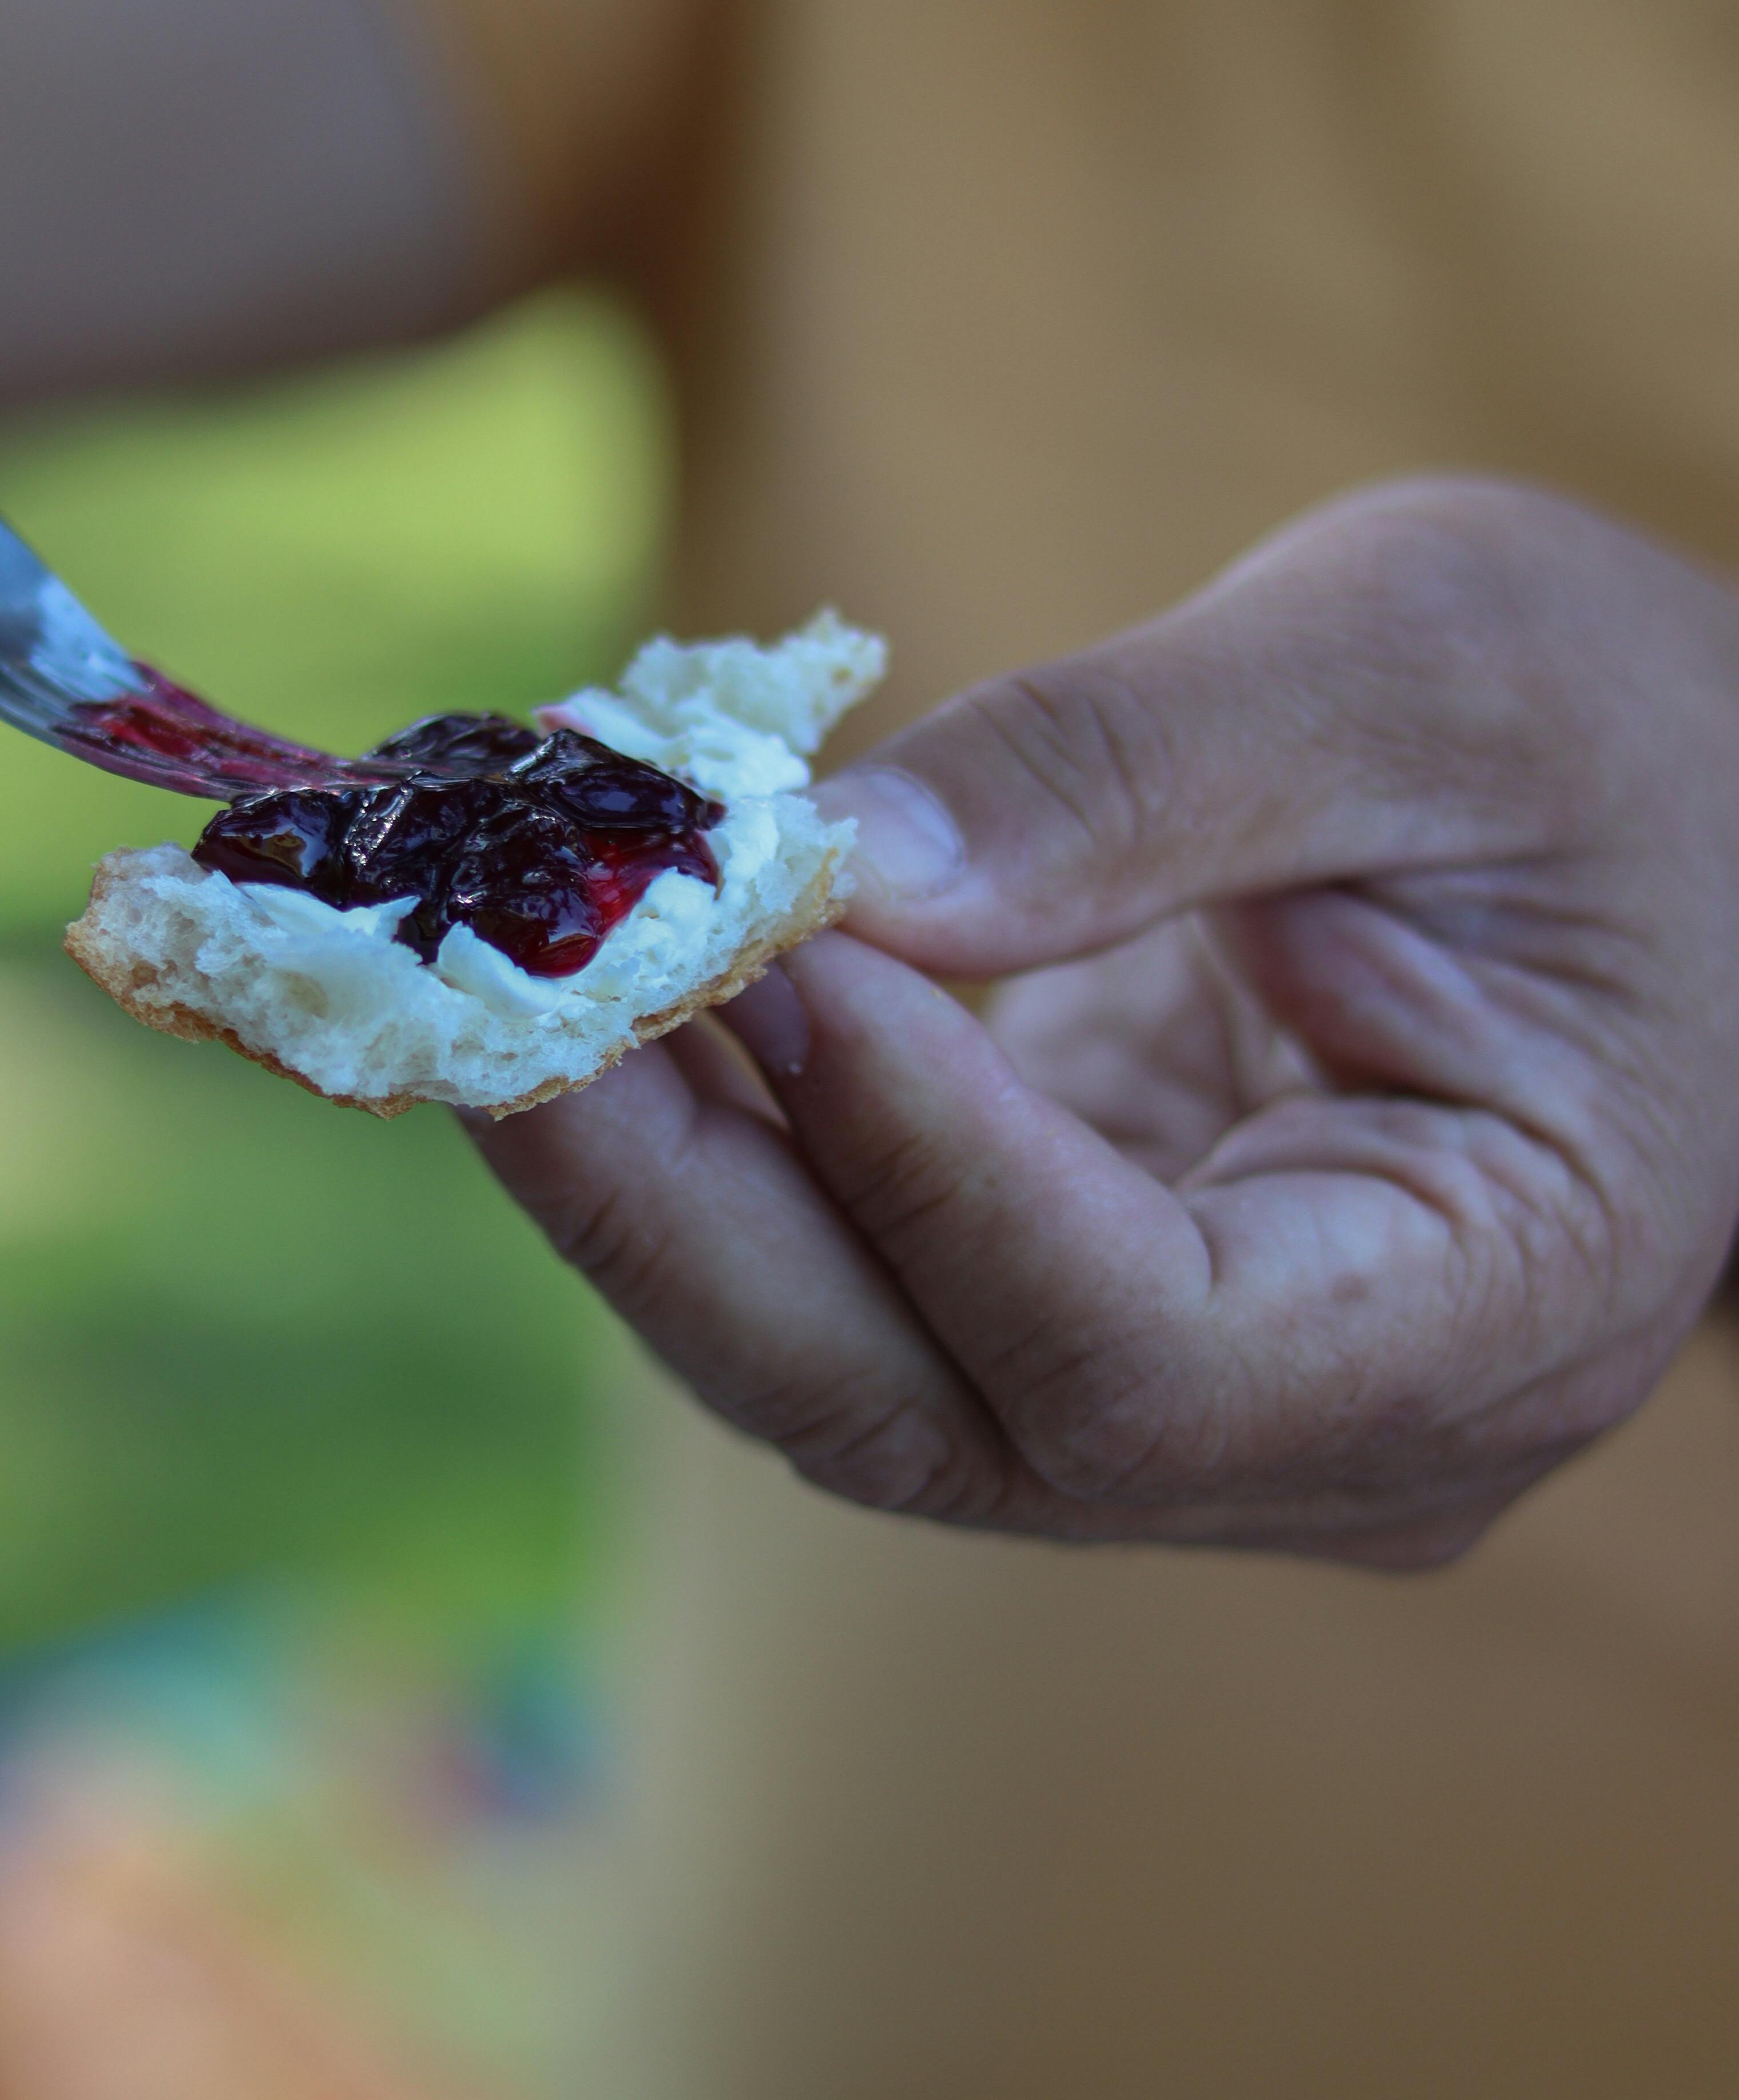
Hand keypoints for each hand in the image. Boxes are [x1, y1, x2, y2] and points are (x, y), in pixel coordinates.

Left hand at [469, 482, 1738, 1566]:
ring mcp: (1188, 1401)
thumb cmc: (1632, 735)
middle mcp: (1323, 1433)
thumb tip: (812, 864)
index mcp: (1489, 1312)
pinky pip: (855, 1276)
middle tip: (482, 988)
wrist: (1696, 835)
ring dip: (651, 1171)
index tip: (756, 944)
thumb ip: (1138, 766)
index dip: (923, 1167)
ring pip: (850, 1363)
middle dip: (679, 1205)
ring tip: (496, 963)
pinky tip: (597, 985)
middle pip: (928, 1411)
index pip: (1139, 1352)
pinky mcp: (1079, 1309)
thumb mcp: (1436, 666)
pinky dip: (714, 1137)